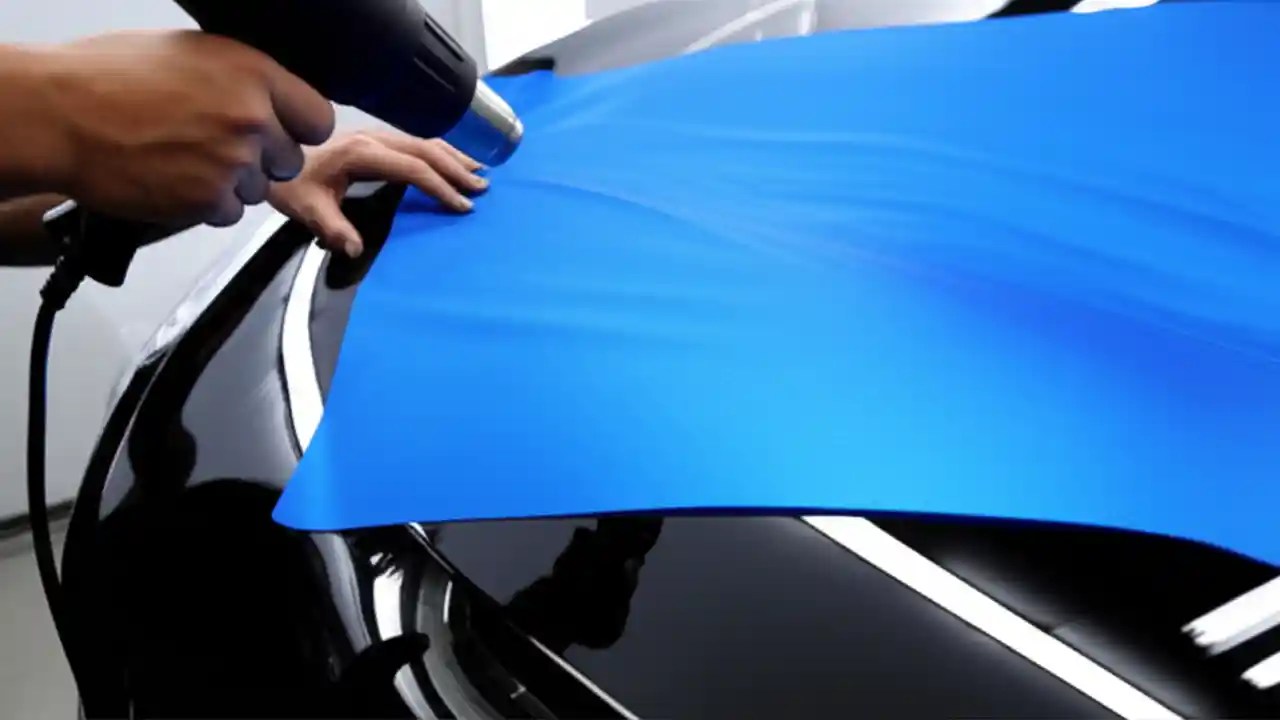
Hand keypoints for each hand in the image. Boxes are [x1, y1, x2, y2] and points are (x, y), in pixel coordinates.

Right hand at [43, 31, 333, 226]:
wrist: (59, 115)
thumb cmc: (110, 78)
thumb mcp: (190, 54)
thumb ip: (243, 79)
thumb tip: (272, 100)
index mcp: (253, 73)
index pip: (317, 117)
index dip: (297, 128)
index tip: (280, 132)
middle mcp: (252, 118)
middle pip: (290, 160)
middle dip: (261, 159)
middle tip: (217, 148)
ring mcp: (233, 162)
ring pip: (258, 189)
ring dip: (230, 183)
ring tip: (183, 159)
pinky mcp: (208, 200)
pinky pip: (228, 213)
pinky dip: (205, 205)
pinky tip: (173, 179)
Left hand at [266, 130, 487, 257]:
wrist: (271, 154)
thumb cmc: (289, 183)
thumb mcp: (305, 208)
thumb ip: (331, 228)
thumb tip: (354, 249)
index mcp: (361, 153)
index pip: (412, 168)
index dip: (439, 186)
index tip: (461, 206)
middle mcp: (373, 138)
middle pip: (426, 150)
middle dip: (456, 169)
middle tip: (482, 188)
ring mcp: (376, 135)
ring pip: (425, 141)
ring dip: (453, 157)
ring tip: (480, 172)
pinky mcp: (376, 138)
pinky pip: (416, 141)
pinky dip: (441, 151)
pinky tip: (455, 159)